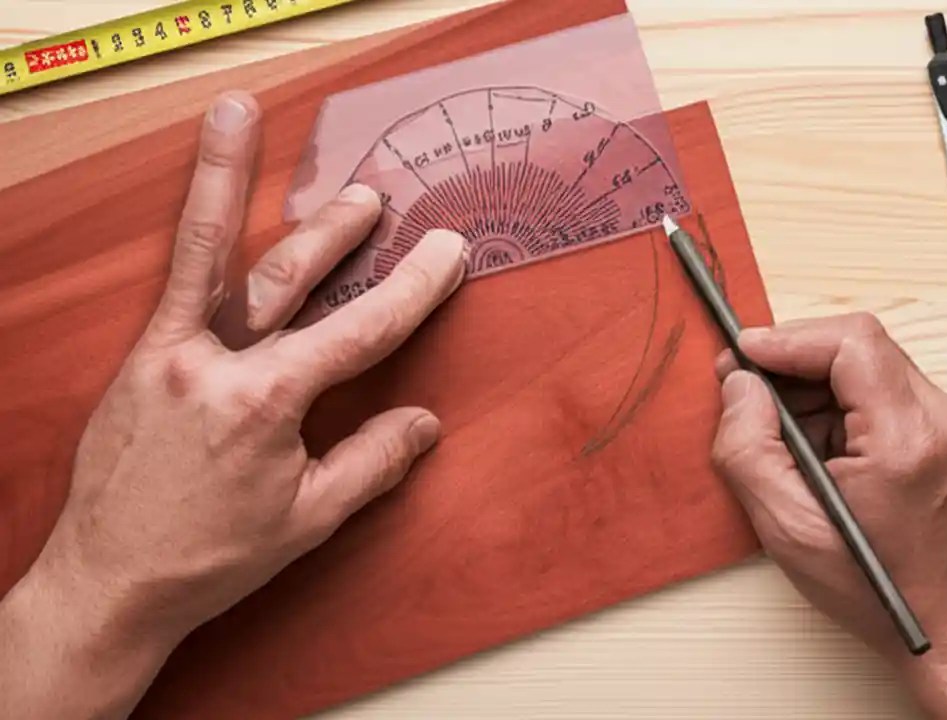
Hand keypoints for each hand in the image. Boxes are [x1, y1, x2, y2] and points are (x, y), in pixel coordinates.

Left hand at [0, 92, 467, 718]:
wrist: (109, 584)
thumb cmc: (211, 559)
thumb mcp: (310, 519)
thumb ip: (371, 462)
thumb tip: (422, 421)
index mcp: (266, 403)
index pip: (360, 332)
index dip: (412, 289)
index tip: (445, 255)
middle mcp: (214, 364)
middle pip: (289, 278)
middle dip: (340, 233)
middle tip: (378, 197)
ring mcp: (168, 354)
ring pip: (212, 256)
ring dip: (231, 183)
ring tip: (240, 122)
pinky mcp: (140, 360)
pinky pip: (172, 284)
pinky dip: (190, 237)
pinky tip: (204, 201)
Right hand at [711, 314, 946, 718]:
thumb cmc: (883, 595)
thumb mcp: (791, 530)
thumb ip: (751, 449)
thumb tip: (739, 386)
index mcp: (907, 438)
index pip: (850, 343)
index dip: (788, 337)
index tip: (742, 354)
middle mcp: (940, 419)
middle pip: (860, 347)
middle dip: (794, 359)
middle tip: (743, 387)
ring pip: (870, 369)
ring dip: (814, 386)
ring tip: (773, 432)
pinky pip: (885, 397)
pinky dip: (840, 408)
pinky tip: (811, 449)